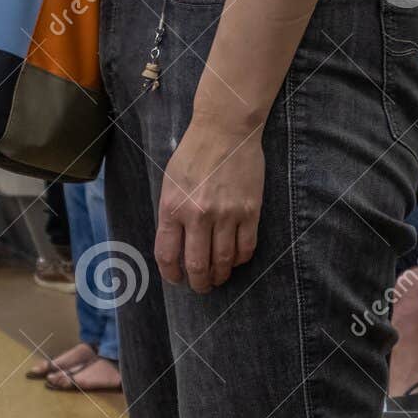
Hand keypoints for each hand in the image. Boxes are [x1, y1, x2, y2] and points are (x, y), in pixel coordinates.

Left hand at [156, 117, 263, 292]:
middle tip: (201, 287)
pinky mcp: (250, 210)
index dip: (171, 275)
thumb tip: (175, 248)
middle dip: (198, 284)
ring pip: (223, 261)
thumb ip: (171, 216)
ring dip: (220, 275)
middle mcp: (198, 215)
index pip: (168, 255)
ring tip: (218, 278)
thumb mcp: (170, 184)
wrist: (225, 129)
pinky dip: (240, 260)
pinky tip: (235, 260)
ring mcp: (226, 214)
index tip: (176, 280)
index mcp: (173, 208)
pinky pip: (246, 247)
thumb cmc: (194, 154)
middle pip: (197, 266)